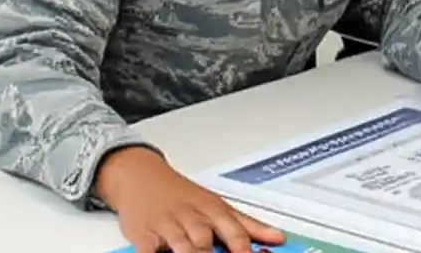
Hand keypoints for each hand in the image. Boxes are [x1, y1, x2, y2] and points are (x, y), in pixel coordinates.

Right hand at [95, 146, 284, 252]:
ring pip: (183, 246)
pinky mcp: (144, 235)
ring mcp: (167, 227)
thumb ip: (248, 224)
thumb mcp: (218, 205)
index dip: (244, 250)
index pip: (235, 234)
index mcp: (213, 210)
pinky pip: (148, 251)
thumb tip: (278, 237)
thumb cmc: (182, 194)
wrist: (142, 176)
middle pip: (208, 242)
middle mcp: (192, 218)